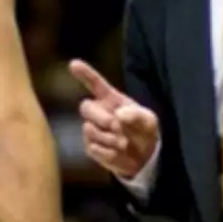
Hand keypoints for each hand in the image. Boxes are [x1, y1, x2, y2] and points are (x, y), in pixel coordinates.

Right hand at [69, 59, 158, 179]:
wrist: (145, 157)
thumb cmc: (144, 132)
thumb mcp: (149, 122)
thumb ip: (137, 115)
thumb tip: (119, 114)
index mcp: (112, 99)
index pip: (96, 83)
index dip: (85, 73)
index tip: (73, 64)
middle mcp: (98, 112)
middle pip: (85, 107)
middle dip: (101, 118)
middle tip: (118, 127)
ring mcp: (92, 130)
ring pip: (89, 130)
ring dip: (110, 139)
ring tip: (125, 143)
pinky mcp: (91, 148)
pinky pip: (94, 149)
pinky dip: (110, 154)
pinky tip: (119, 153)